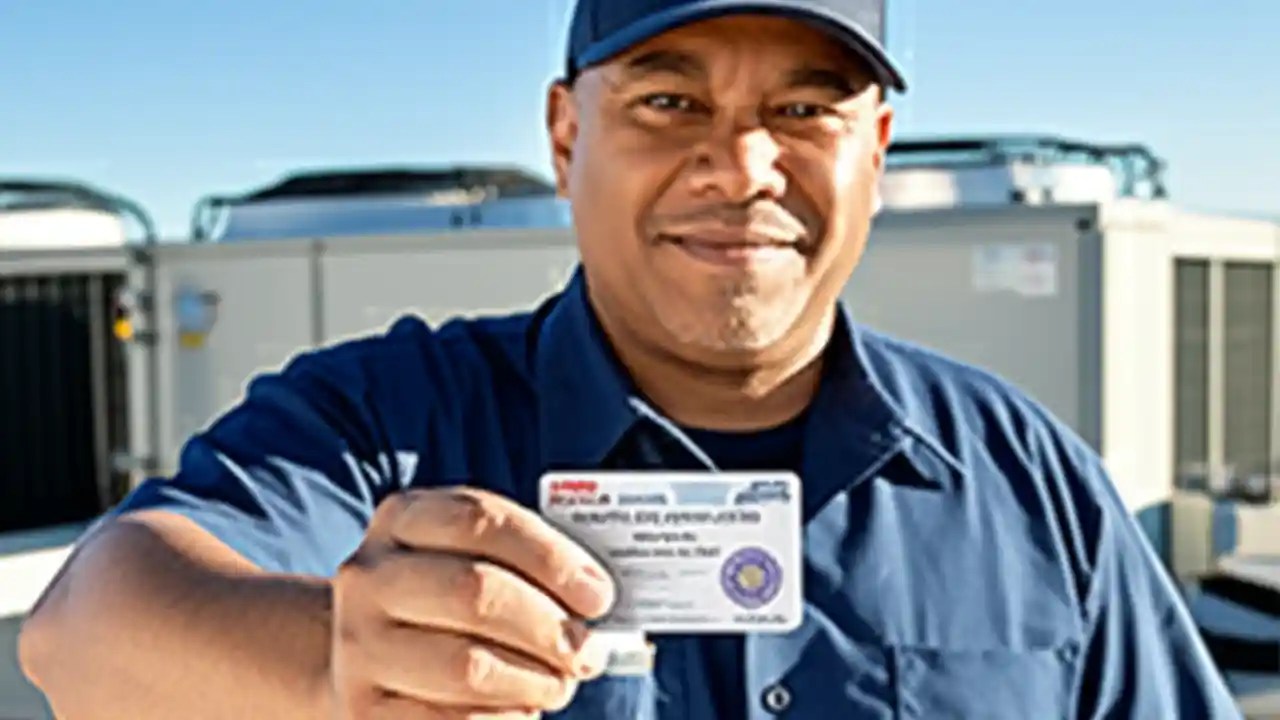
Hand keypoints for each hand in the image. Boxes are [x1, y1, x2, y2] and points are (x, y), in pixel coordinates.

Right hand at [329, 487, 617, 717]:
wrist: (370, 653)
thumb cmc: (451, 599)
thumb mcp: (478, 557)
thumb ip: (530, 565)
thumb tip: (594, 597)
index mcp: (404, 519)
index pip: (481, 521)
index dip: (550, 557)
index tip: (599, 595)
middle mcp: (370, 576)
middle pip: (474, 591)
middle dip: (548, 626)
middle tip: (590, 651)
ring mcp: (359, 645)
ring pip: (467, 666)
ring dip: (535, 680)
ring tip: (561, 683)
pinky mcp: (365, 710)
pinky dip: (506, 718)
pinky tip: (522, 709)